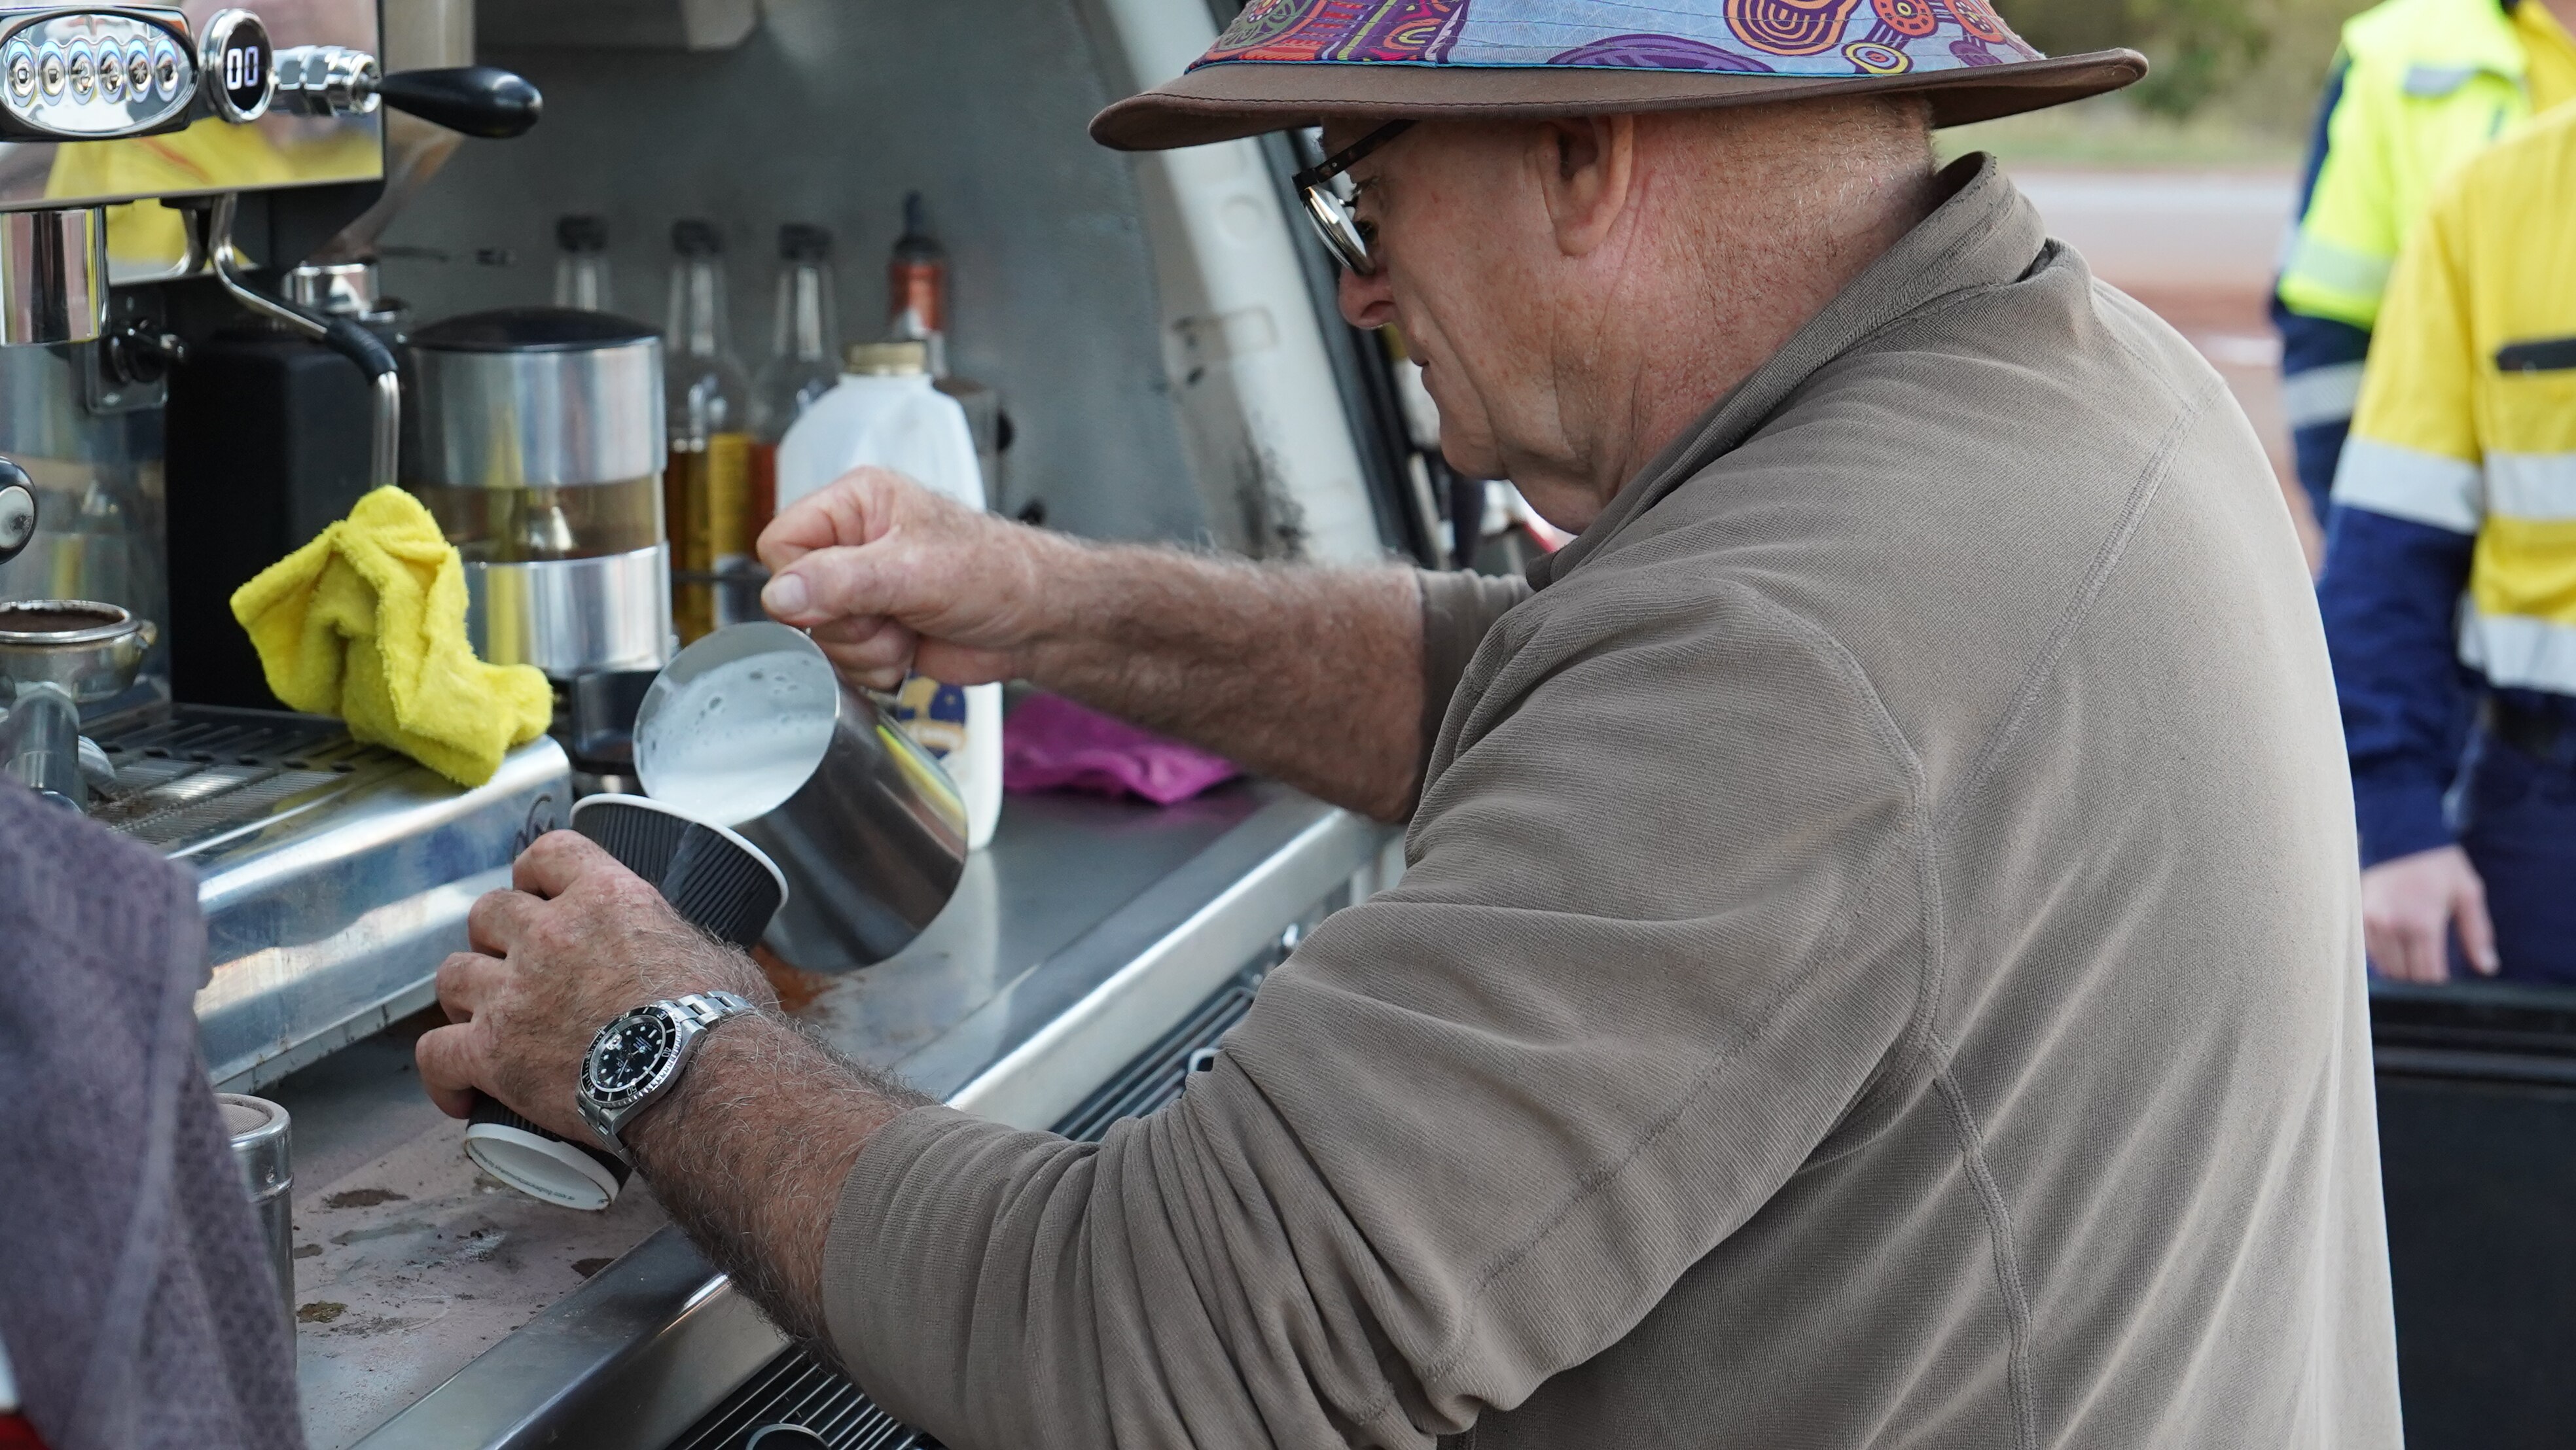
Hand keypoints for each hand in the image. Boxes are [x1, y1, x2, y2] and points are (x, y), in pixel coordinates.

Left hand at [416, 831, 772, 1141]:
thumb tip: (684, 957)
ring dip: (466, 996)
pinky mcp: (493, 1053)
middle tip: (515, 967)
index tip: (535, 892)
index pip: (547, 854)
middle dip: (496, 939)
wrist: (698, 1082)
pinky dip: (443, 1075)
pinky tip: (462, 1092)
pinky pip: (435, 1053)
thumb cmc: (720, 1025)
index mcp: (606, 898)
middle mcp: (550, 935)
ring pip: (452, 975)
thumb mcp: (713, 955)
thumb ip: (677, 944)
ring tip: (484, 1021)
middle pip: (488, 913)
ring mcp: (515, 994)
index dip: (534, 874)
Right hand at [756, 467, 1066, 690]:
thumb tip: (780, 594)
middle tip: (894, 613)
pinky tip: (911, 647)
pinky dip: (877, 666)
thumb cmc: (996, 574)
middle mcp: (852, 543)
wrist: (1037, 623)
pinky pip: (844, 662)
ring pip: (819, 637)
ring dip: (866, 649)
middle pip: (796, 599)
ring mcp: (862, 590)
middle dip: (847, 623)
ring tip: (909, 628)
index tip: (845, 596)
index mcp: (855, 503)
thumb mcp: (914, 571)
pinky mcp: (875, 630)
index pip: (781, 543)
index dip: (803, 580)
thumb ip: (843, 581)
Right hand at [2360, 845, 2498, 982]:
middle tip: (2431, 968)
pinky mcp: (2359, 916)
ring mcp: (2372, 922)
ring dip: (2400, 969)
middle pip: (2405, 975)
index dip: (2438, 983)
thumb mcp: (2468, 894)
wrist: (2403, 835)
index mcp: (2424, 923)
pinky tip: (2396, 948)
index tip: (2445, 978)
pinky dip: (2382, 957)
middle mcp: (2394, 926)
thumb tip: (2487, 967)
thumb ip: (2477, 934)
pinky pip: (2368, 951)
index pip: (2429, 974)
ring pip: (2384, 967)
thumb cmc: (2440, 864)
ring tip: (2413, 959)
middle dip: (2420, 977)